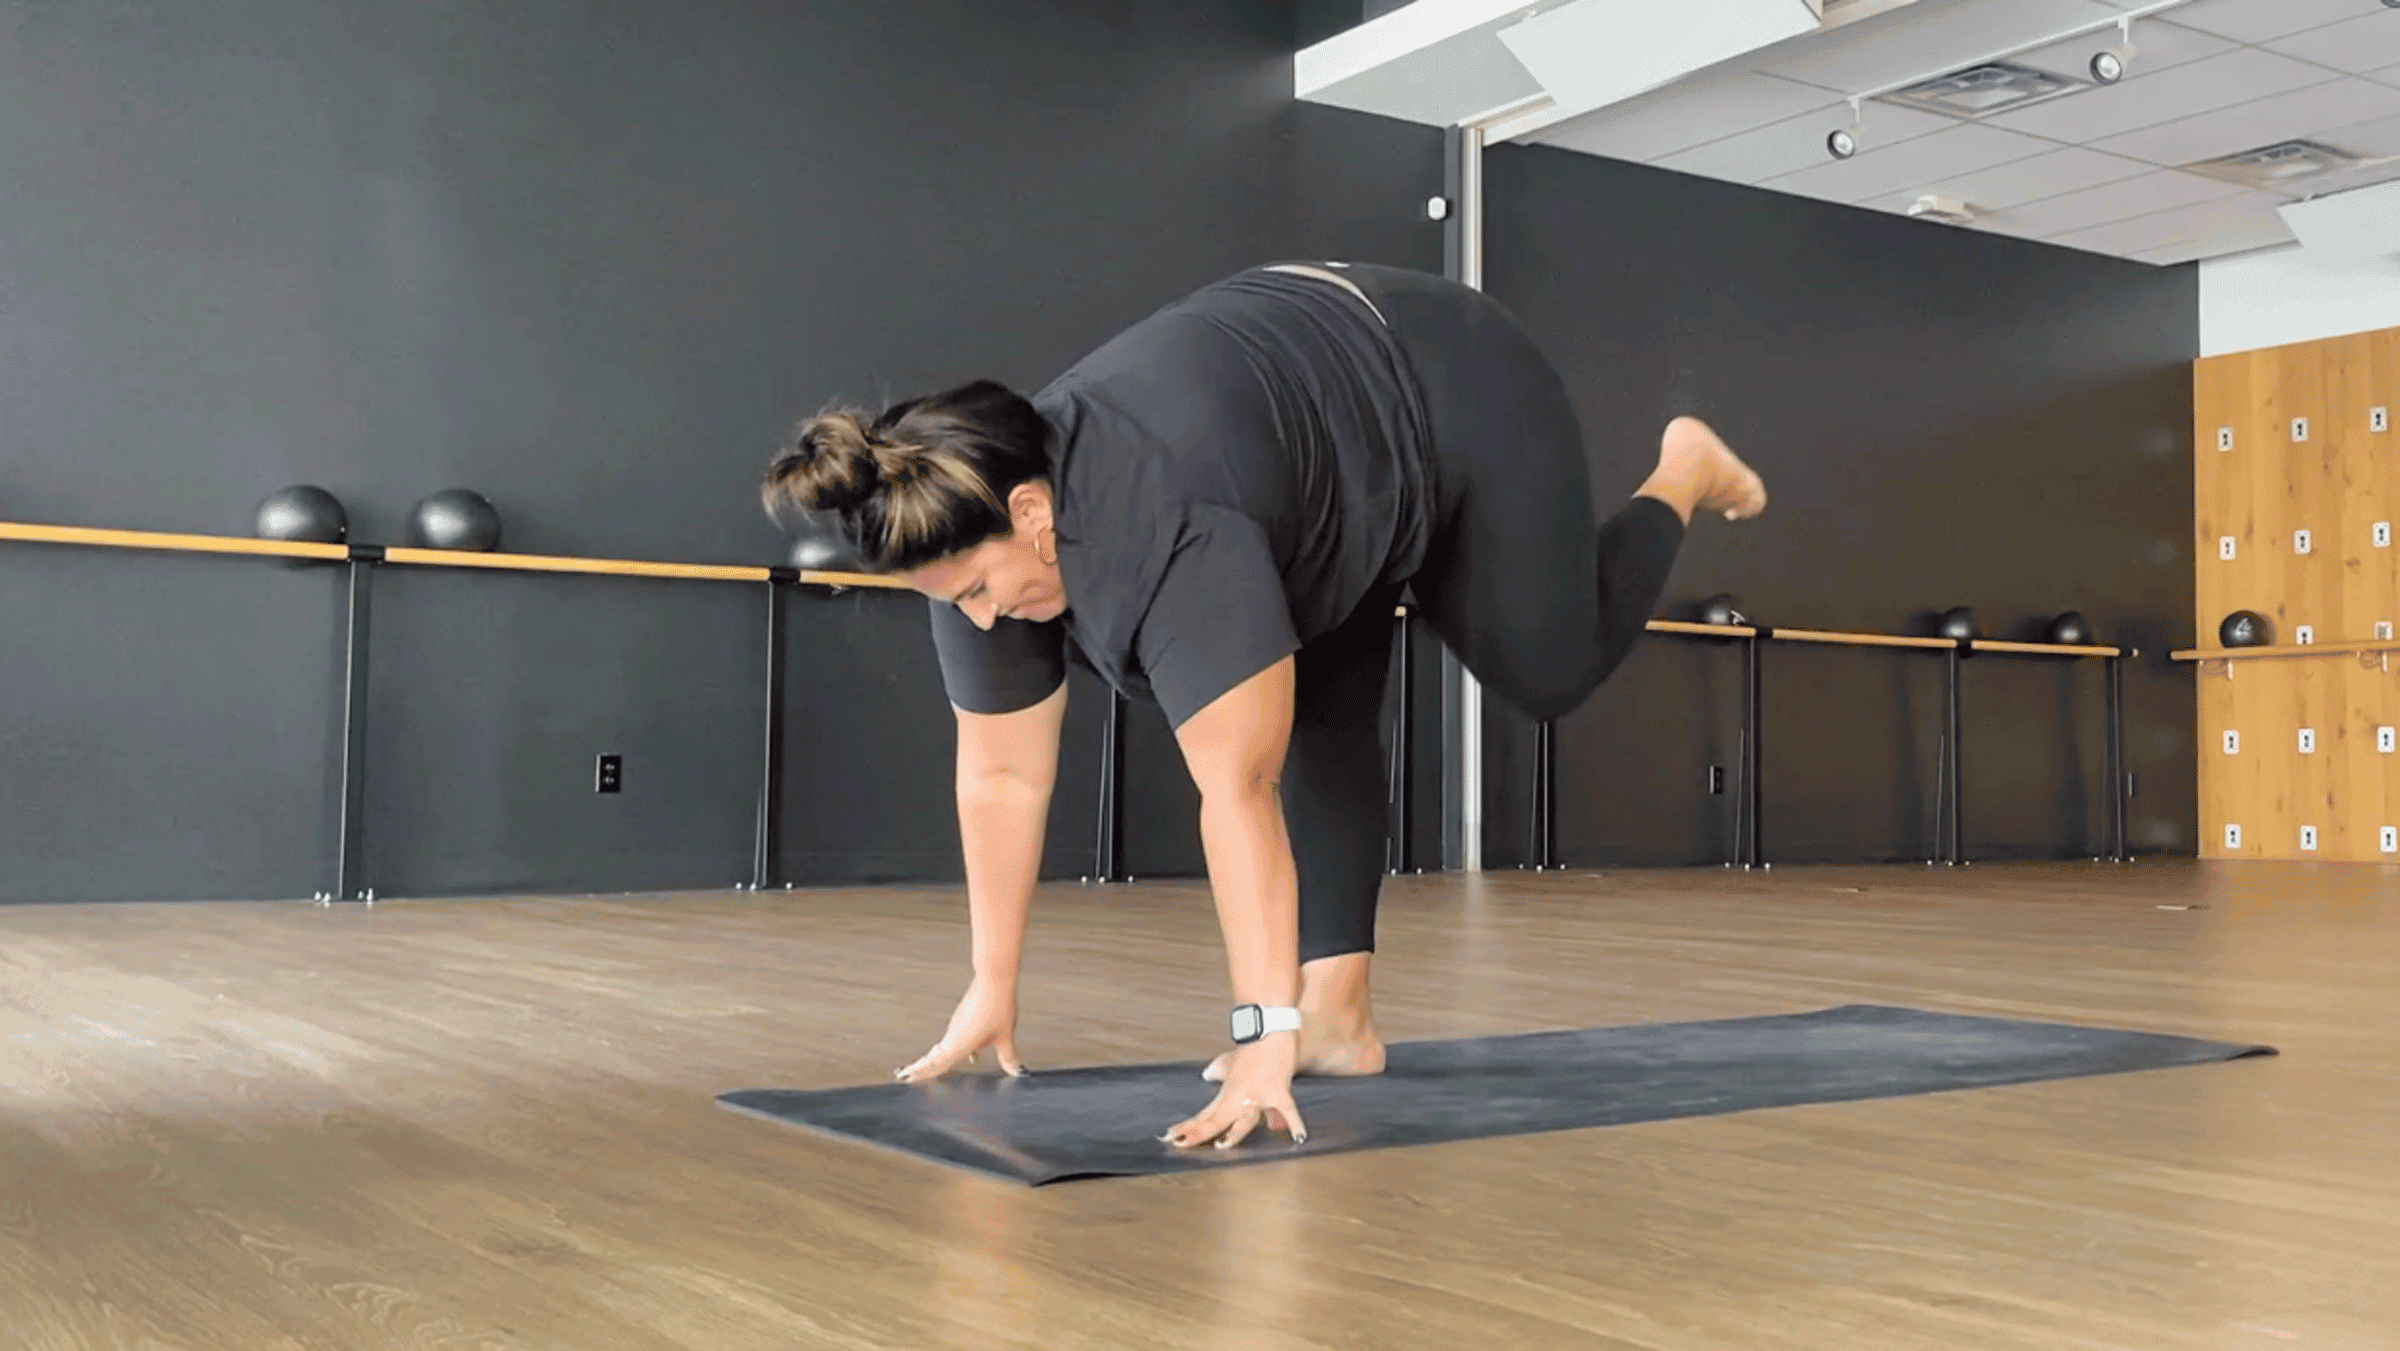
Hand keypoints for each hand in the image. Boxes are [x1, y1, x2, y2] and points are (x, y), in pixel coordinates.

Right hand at [895, 974, 1025, 1081]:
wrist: (994, 981)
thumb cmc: (998, 1007)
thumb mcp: (1005, 1036)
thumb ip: (1008, 1056)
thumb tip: (1016, 1071)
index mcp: (959, 1045)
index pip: (937, 1064)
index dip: (921, 1072)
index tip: (906, 1078)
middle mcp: (953, 1035)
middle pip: (934, 1057)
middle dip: (920, 1067)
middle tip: (906, 1075)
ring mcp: (956, 1025)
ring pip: (943, 1047)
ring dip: (935, 1058)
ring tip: (927, 1068)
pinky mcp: (961, 1017)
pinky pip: (952, 1038)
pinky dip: (949, 1048)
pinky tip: (966, 1054)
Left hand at [1162, 1033, 1306, 1149]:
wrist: (1268, 1028)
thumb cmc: (1252, 1046)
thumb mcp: (1228, 1059)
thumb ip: (1217, 1070)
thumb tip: (1207, 1075)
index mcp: (1228, 1092)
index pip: (1205, 1114)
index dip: (1189, 1127)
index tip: (1171, 1137)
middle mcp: (1240, 1096)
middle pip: (1217, 1118)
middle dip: (1199, 1132)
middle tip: (1180, 1143)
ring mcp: (1260, 1095)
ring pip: (1245, 1119)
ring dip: (1234, 1133)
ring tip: (1221, 1146)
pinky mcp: (1280, 1091)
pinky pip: (1288, 1110)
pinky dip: (1294, 1123)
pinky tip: (1297, 1137)